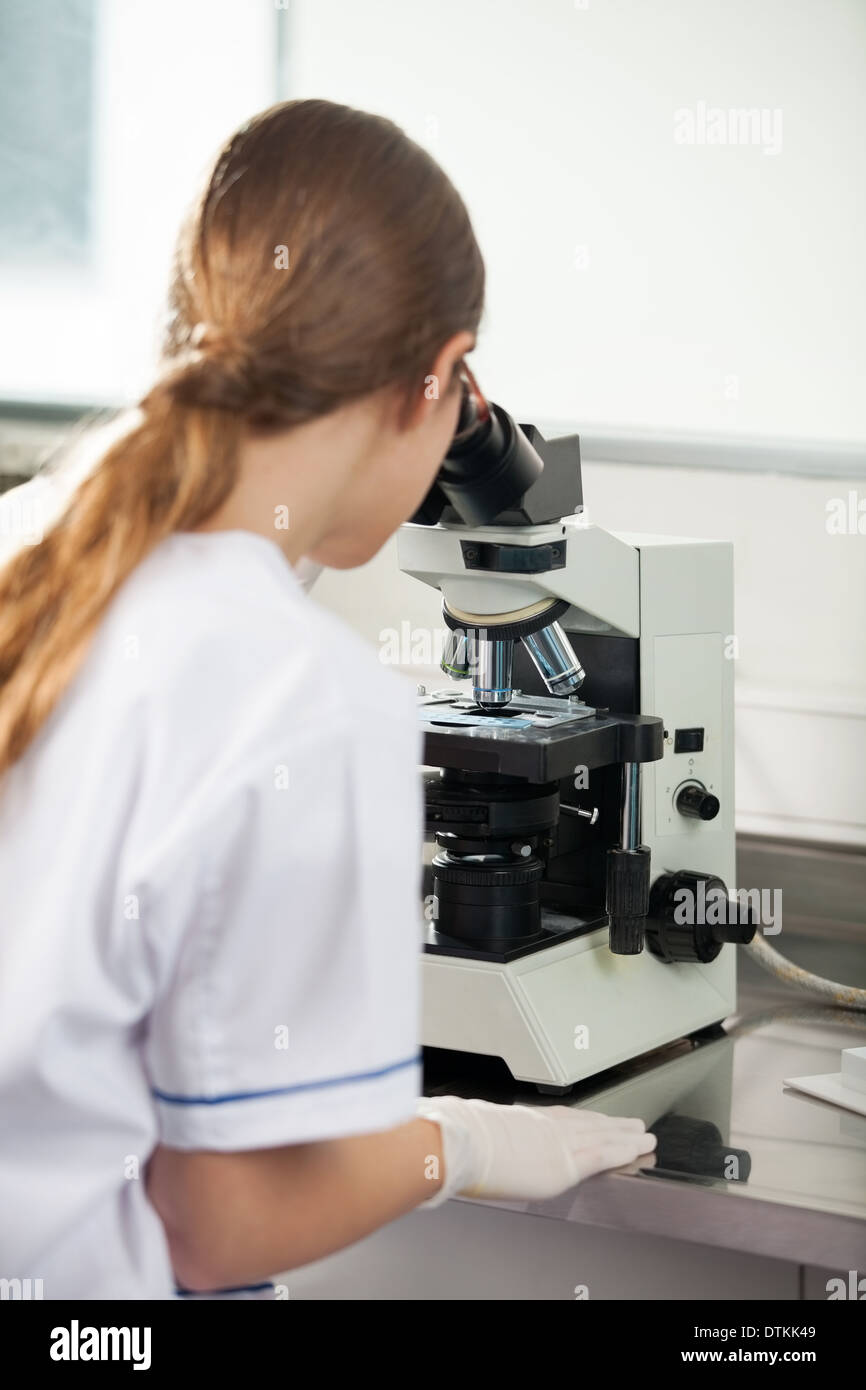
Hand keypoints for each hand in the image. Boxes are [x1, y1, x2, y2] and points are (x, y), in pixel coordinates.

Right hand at [416, 1095, 655, 1204]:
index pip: (566, 1119)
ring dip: (626, 1135)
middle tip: (633, 1124)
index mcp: (527, 1119)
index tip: (600, 1120)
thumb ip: (491, 1134)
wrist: (462, 1144)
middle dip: (613, 1124)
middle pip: (589, 1123)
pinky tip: (638, 1148)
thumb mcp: (477, 1130)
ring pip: (603, 1135)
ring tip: (643, 1135)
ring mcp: (560, 1142)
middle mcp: (548, 1127)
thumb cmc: (461, 1139)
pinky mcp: (567, 1162)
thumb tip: (479, 1139)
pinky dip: (624, 1149)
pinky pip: (604, 1154)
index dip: (587, 1120)